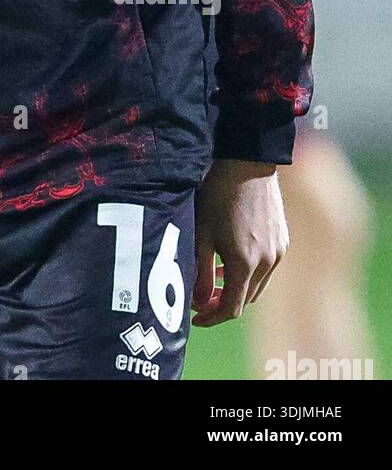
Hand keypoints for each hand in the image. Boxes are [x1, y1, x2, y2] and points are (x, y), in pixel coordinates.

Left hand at [192, 158, 287, 326]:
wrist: (248, 161)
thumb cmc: (218, 193)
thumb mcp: (202, 232)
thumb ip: (199, 270)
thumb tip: (198, 300)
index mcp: (245, 263)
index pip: (231, 308)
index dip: (211, 317)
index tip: (195, 317)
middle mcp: (267, 263)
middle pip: (245, 299)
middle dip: (222, 304)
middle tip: (200, 298)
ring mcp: (279, 252)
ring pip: (257, 285)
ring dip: (236, 288)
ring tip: (213, 276)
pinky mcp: (284, 240)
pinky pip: (267, 269)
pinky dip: (249, 272)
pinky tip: (231, 257)